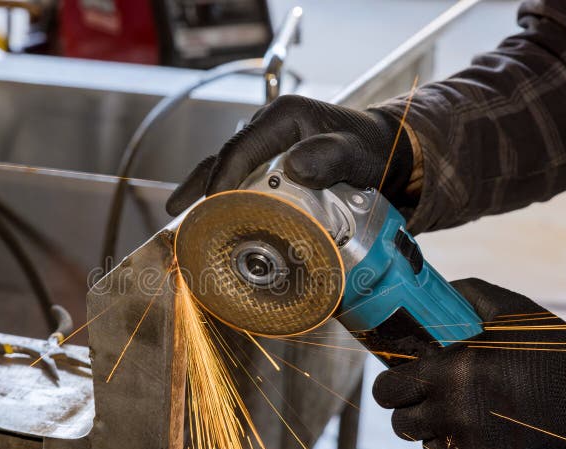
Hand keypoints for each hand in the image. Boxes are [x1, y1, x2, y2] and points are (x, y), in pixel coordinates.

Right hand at [166, 95, 415, 215]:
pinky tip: (211, 212)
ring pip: (229, 167)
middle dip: (201, 185)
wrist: (387, 153)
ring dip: (205, 190)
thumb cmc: (370, 147)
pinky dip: (225, 195)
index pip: (240, 149)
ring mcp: (270, 147)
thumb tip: (294, 166)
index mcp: (283, 118)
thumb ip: (330, 155)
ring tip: (179, 212)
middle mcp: (270, 129)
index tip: (211, 206)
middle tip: (178, 211)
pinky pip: (243, 178)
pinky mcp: (275, 164)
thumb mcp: (354, 149)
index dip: (221, 179)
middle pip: (225, 157)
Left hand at [370, 278, 565, 448]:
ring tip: (469, 416)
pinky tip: (489, 437)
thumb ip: (464, 297)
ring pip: (430, 447)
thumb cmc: (550, 351)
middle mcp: (452, 414)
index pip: (387, 391)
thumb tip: (437, 290)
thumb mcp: (507, 311)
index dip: (391, 388)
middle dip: (412, 411)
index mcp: (448, 373)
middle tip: (432, 401)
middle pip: (401, 425)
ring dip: (440, 434)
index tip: (401, 384)